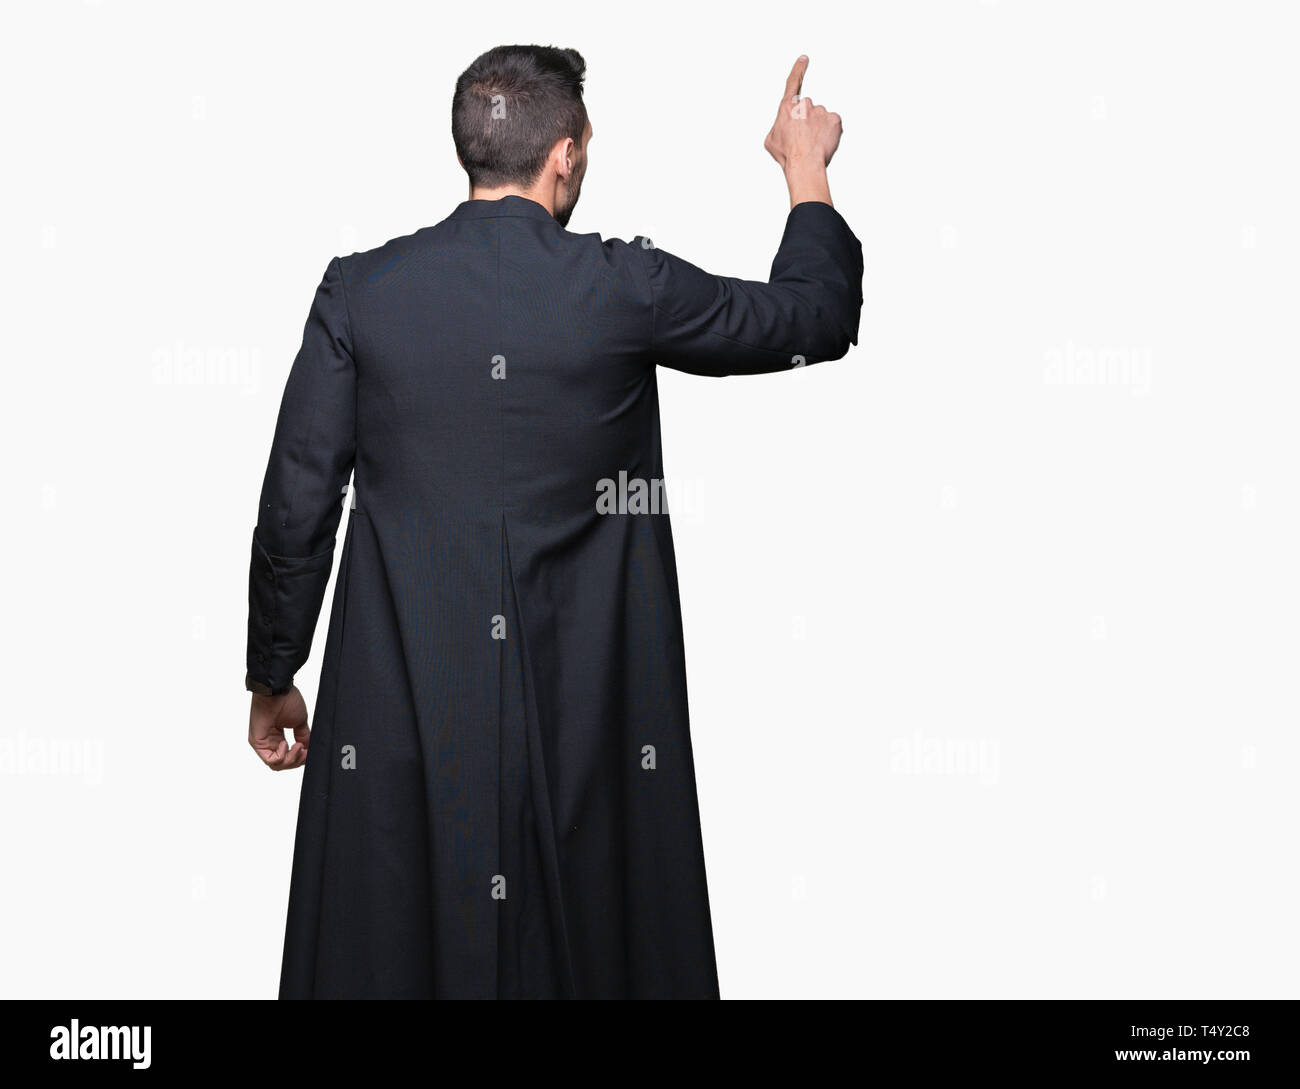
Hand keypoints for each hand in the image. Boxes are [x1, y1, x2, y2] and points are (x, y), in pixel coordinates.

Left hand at [249, 685, 309, 769]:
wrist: (278, 690)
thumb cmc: (286, 700)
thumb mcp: (299, 722)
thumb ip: (303, 736)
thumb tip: (309, 748)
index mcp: (276, 737)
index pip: (287, 757)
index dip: (299, 758)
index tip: (309, 751)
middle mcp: (268, 742)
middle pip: (282, 764)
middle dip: (297, 761)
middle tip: (305, 752)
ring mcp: (262, 743)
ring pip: (276, 765)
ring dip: (291, 759)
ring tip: (299, 746)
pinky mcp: (257, 742)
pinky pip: (270, 759)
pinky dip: (282, 756)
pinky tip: (286, 743)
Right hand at [763, 56, 841, 207]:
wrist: (804, 164)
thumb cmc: (787, 155)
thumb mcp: (771, 140)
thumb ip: (778, 127)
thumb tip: (783, 127)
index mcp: (788, 107)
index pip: (793, 83)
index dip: (798, 70)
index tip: (804, 59)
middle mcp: (805, 105)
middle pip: (808, 110)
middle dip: (807, 122)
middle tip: (803, 139)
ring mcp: (821, 110)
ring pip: (821, 118)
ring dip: (818, 129)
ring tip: (812, 144)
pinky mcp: (834, 119)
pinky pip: (832, 124)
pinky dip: (829, 132)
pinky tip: (823, 143)